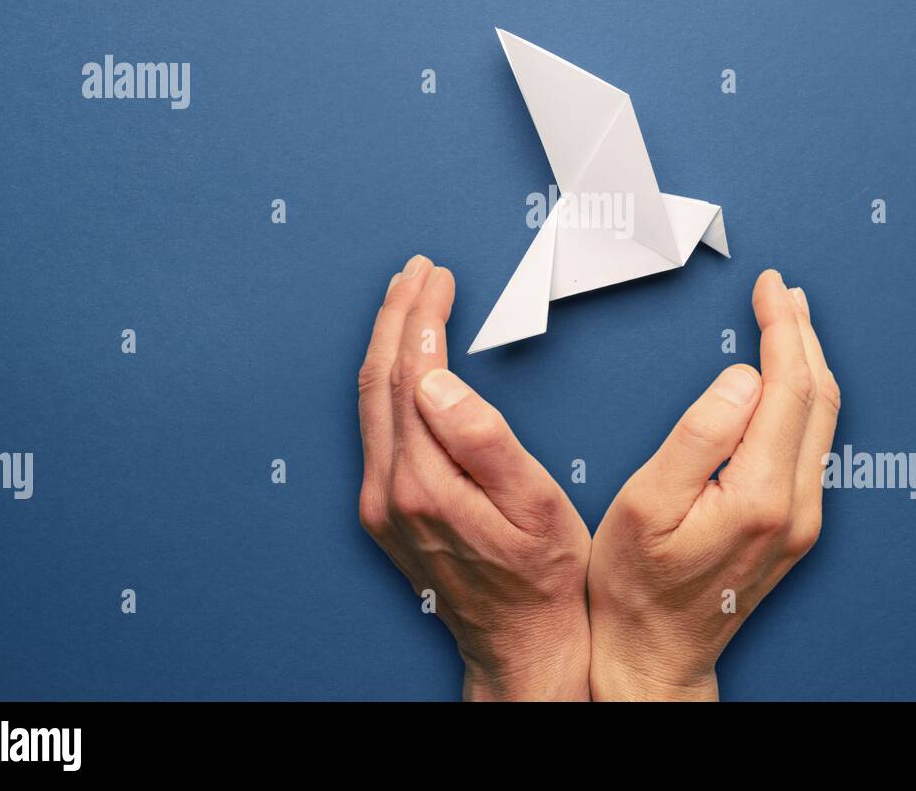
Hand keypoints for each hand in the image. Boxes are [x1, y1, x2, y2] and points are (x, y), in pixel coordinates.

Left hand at [357, 255, 591, 700]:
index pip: (412, 373)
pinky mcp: (384, 512)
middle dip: (395, 315)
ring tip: (405, 300)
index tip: (438, 278)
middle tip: (417, 271)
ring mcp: (380, 504)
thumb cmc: (544, 576)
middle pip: (380, 379)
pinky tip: (404, 361)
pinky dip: (387, 381)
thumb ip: (484, 440)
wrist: (522, 645)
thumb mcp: (535, 505)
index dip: (422, 317)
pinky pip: (375, 428)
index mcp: (424, 483)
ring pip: (371, 402)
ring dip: (387, 343)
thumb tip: (435, 381)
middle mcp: (388, 492)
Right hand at [587, 269, 839, 700]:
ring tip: (792, 321)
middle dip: (802, 335)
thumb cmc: (636, 584)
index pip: (789, 388)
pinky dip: (802, 398)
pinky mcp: (795, 527)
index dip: (782, 329)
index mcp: (762, 496)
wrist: (655, 655)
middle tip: (783, 291)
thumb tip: (745, 379)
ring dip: (807, 363)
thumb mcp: (647, 502)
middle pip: (817, 399)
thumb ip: (700, 435)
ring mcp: (802, 521)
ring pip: (821, 421)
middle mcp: (797, 508)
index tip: (771, 289)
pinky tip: (787, 381)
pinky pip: (811, 444)